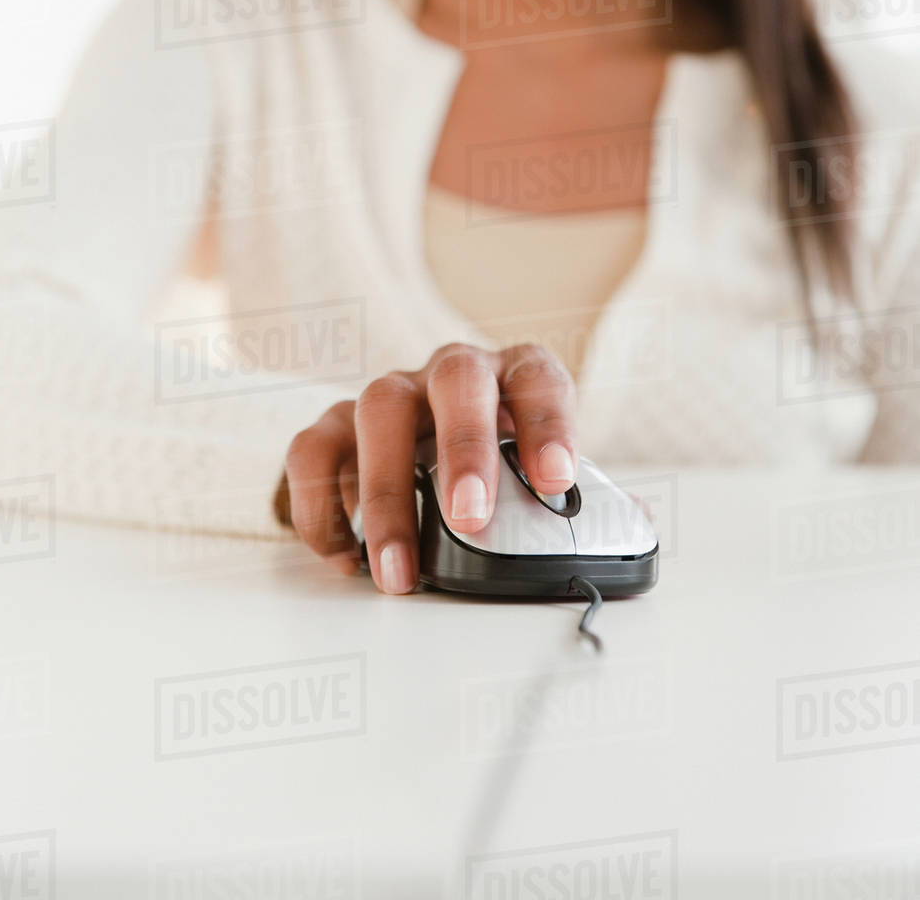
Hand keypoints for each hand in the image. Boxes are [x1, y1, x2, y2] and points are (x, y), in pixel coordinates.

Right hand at [280, 343, 578, 593]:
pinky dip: (321, 506)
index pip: (538, 378)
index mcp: (514, 376)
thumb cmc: (504, 463)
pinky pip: (312, 449)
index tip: (556, 481)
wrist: (437, 446)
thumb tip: (632, 529)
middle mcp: (451, 373)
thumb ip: (588, 500)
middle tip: (470, 517)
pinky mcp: (338, 425)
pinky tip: (346, 559)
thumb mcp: (547, 475)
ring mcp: (391, 393)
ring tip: (398, 570)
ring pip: (377, 408)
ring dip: (386, 492)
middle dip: (463, 447)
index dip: (549, 423)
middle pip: (456, 381)